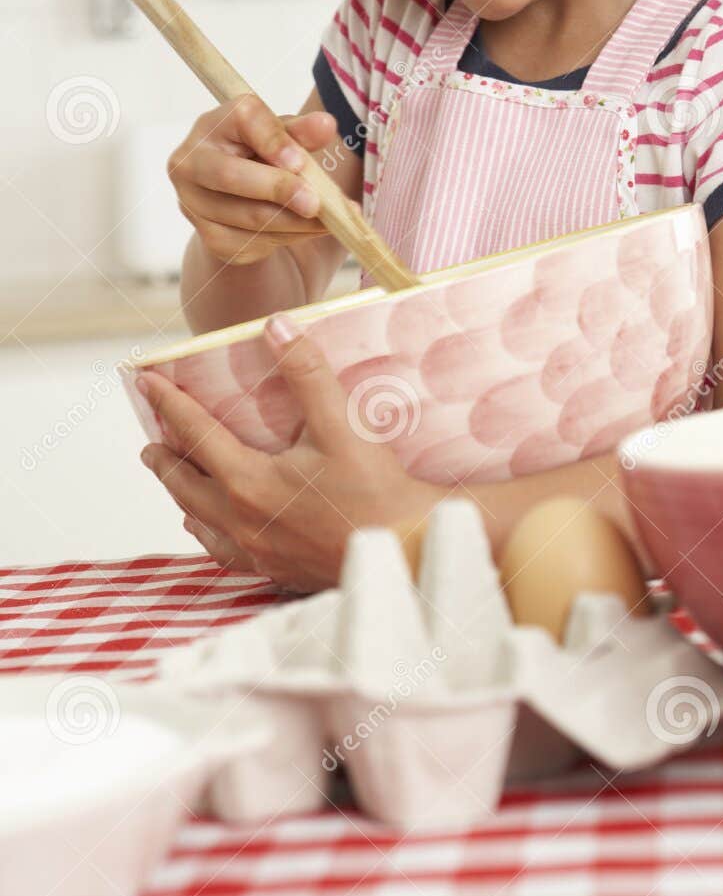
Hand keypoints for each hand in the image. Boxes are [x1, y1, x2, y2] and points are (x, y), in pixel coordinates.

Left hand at [138, 314, 433, 588]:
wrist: (405, 554)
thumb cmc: (377, 492)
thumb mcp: (342, 427)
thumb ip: (307, 374)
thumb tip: (276, 327)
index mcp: (248, 483)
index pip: (195, 433)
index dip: (168, 403)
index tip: (144, 382)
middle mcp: (241, 520)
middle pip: (185, 483)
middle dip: (164, 458)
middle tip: (151, 441)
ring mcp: (256, 550)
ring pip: (200, 520)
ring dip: (183, 494)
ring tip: (176, 479)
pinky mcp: (276, 569)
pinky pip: (225, 552)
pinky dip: (209, 532)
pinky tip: (212, 529)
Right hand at [168, 94, 338, 266]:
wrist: (239, 196)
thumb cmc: (262, 155)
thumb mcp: (282, 137)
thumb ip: (301, 131)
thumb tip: (325, 125)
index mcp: (212, 125)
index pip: (242, 120)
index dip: (273, 141)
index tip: (299, 161)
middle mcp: (191, 163)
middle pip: (231, 176)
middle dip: (278, 189)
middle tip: (315, 203)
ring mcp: (194, 204)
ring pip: (250, 217)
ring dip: (296, 221)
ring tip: (331, 219)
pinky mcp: (210, 237)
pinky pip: (255, 242)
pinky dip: (291, 237)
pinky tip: (311, 229)